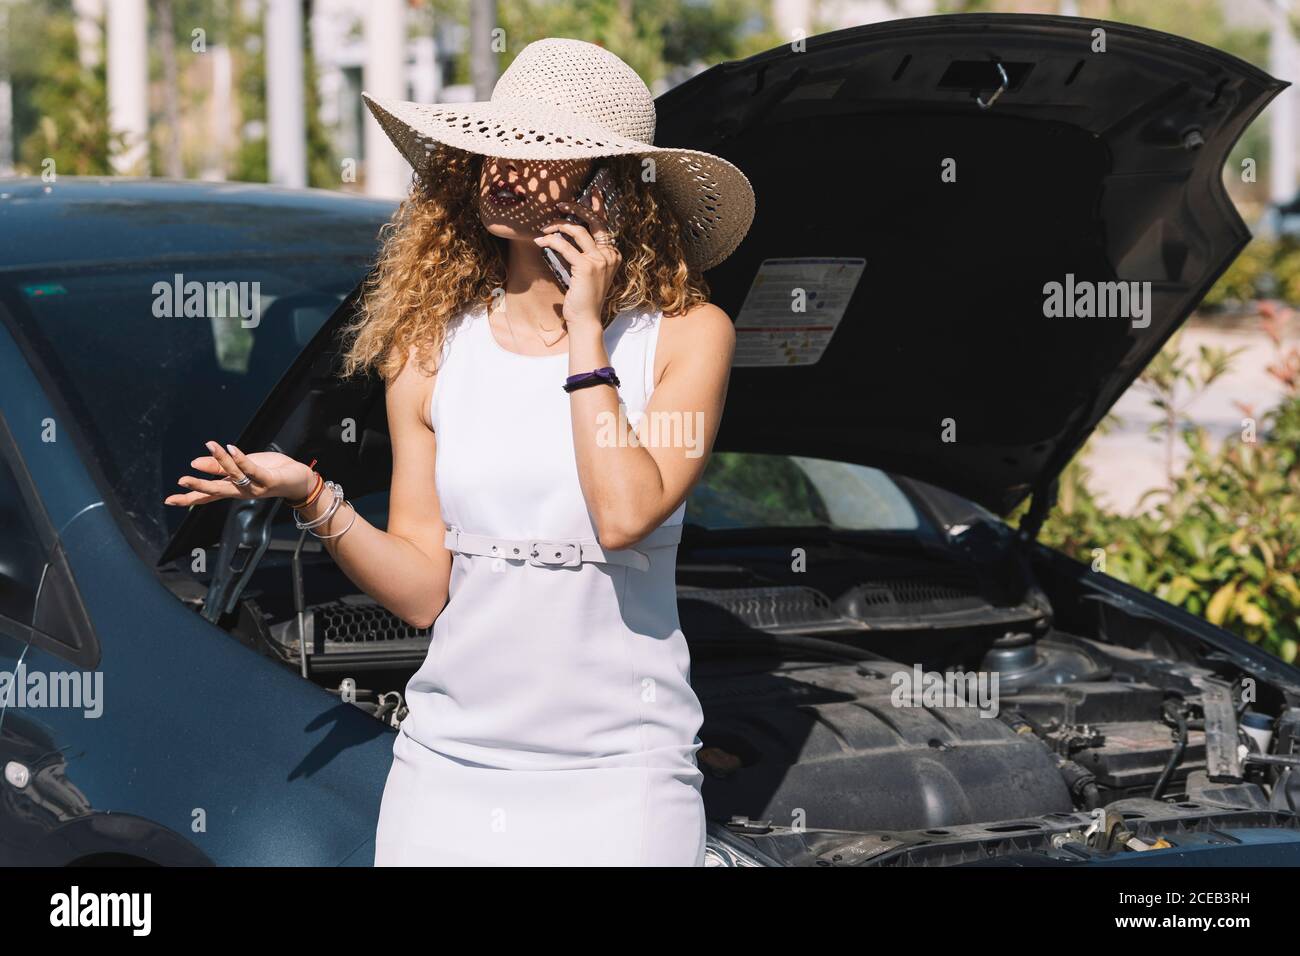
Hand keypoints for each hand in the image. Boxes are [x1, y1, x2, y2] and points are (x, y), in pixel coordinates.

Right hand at [164, 441, 314, 506]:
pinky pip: (252, 469)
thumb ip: (220, 467)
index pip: (208, 495)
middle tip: (181, 480)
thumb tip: (195, 463)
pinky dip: (241, 458)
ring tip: (210, 444)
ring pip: (234, 475)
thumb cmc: (270, 471)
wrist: (299, 480)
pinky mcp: (268, 481)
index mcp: (233, 488)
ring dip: (221, 460)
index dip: (189, 497)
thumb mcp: (243, 466)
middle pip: (217, 491)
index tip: (169, 500)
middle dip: (199, 486)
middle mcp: (242, 491)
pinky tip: (231, 448)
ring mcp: (255, 487)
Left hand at [533, 197, 620, 329]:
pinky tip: (541, 241)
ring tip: (545, 229)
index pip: (604, 225)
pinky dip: (551, 241)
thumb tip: (566, 237)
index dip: (596, 207)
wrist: (586, 319)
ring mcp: (600, 260)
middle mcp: (610, 254)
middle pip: (594, 221)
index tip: (592, 192)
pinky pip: (564, 246)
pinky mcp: (586, 266)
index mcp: (613, 254)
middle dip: (576, 208)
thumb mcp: (586, 273)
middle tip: (560, 204)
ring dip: (558, 226)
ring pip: (577, 231)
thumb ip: (583, 254)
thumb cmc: (583, 298)